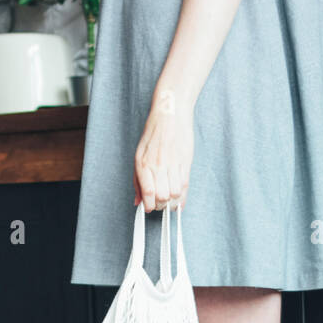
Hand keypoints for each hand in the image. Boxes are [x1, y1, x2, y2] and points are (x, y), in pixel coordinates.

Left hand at [134, 88, 192, 211]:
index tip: (149, 208)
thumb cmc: (153, 133)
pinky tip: (178, 198)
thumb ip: (137, 180)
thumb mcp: (139, 155)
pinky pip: (185, 186)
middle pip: (162, 197)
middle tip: (159, 203)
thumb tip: (137, 201)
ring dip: (172, 201)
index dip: (149, 205)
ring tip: (169, 199)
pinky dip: (182, 196)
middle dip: (160, 205)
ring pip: (175, 194)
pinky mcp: (185, 162)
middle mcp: (158, 165)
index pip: (148, 193)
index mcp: (143, 163)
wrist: (170, 115)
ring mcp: (173, 164)